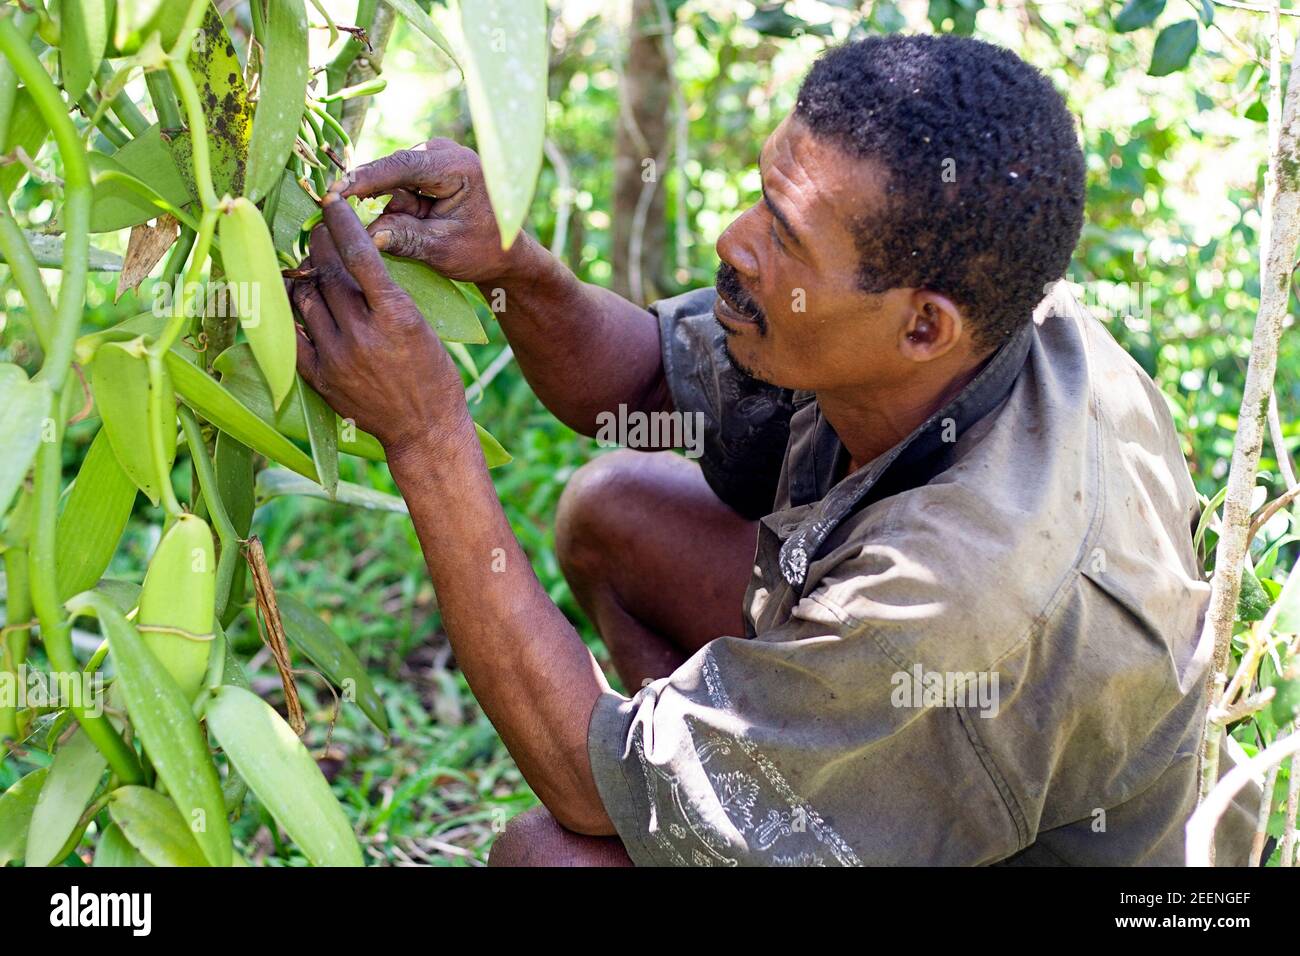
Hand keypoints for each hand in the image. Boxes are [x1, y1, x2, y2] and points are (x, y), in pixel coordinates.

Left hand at [290, 184, 476, 463]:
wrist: (425, 428)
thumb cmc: (432, 374)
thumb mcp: (422, 325)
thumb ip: (387, 295)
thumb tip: (354, 261)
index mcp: (396, 315)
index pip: (360, 254)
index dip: (341, 223)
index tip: (330, 202)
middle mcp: (362, 333)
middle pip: (327, 273)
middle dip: (320, 246)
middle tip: (319, 232)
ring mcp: (337, 356)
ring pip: (305, 298)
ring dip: (306, 278)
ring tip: (311, 269)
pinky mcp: (320, 377)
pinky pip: (291, 335)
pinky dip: (290, 313)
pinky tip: (293, 301)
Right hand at [339, 138, 538, 284]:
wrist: (505, 252)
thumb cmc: (482, 252)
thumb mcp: (443, 251)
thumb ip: (405, 240)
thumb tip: (365, 236)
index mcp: (458, 167)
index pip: (402, 167)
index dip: (365, 180)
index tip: (333, 193)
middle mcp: (445, 152)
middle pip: (393, 173)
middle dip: (383, 204)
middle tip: (394, 231)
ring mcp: (435, 157)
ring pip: (392, 182)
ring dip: (395, 210)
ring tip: (424, 231)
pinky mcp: (426, 167)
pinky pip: (397, 186)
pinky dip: (398, 207)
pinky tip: (419, 224)